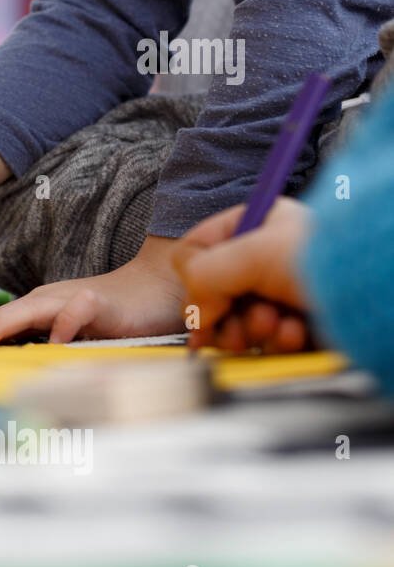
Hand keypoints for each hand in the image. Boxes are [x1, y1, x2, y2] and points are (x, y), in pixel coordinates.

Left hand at [0, 235, 187, 346]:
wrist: (154, 288)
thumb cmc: (104, 317)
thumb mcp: (62, 335)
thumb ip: (35, 347)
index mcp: (30, 313)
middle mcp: (42, 303)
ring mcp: (68, 300)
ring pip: (27, 311)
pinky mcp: (98, 304)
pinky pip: (79, 313)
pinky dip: (67, 325)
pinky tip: (57, 342)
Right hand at [172, 198, 311, 352]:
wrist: (381, 295)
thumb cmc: (326, 261)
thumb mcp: (252, 255)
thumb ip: (204, 276)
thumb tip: (193, 312)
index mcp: (258, 224)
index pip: (198, 250)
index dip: (194, 279)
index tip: (203, 302)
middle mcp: (269, 256)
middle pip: (216, 292)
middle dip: (227, 314)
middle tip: (242, 323)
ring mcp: (286, 290)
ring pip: (241, 320)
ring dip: (253, 330)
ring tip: (276, 325)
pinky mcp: (303, 322)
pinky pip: (270, 340)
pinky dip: (278, 342)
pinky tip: (296, 335)